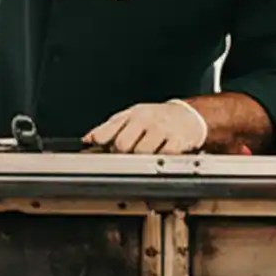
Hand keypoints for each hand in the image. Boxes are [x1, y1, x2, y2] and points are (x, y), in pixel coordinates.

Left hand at [82, 100, 208, 154]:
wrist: (188, 116)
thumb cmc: (156, 118)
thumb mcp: (130, 117)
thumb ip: (108, 128)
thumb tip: (87, 139)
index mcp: (131, 115)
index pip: (109, 130)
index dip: (102, 143)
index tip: (97, 150)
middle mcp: (145, 120)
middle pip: (123, 145)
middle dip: (122, 154)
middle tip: (128, 155)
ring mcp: (161, 130)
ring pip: (142, 152)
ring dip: (141, 159)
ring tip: (145, 155)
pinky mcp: (177, 140)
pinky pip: (163, 156)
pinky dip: (160, 160)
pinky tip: (160, 157)